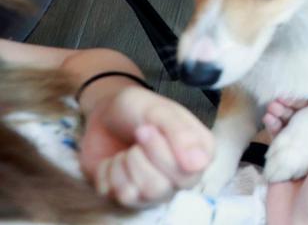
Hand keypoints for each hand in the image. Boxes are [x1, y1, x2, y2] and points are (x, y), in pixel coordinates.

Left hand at [79, 86, 213, 206]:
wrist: (106, 113)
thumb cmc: (140, 109)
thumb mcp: (161, 112)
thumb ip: (182, 135)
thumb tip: (199, 164)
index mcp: (199, 155)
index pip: (188, 173)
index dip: (162, 154)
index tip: (147, 129)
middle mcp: (181, 177)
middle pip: (159, 188)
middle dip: (139, 159)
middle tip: (137, 134)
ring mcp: (155, 191)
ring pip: (136, 195)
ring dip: (123, 166)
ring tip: (127, 150)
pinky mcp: (128, 197)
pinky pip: (114, 196)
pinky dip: (107, 173)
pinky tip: (114, 160)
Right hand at [265, 94, 307, 224]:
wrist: (295, 221)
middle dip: (296, 103)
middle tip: (285, 96)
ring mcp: (300, 150)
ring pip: (291, 123)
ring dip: (282, 112)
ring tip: (274, 106)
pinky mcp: (282, 157)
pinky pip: (277, 136)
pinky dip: (273, 125)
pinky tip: (268, 117)